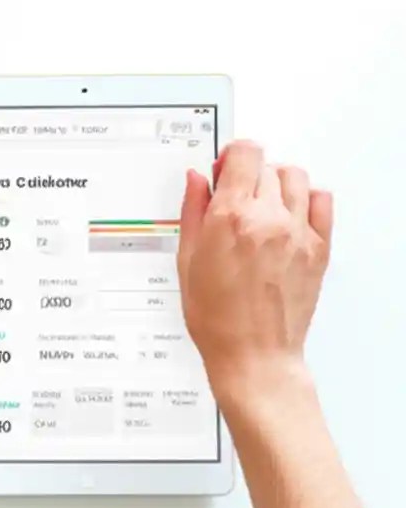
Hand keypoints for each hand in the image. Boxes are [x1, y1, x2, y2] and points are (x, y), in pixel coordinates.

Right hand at [177, 141, 332, 398]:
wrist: (253, 354)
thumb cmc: (216, 318)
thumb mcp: (187, 261)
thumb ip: (192, 213)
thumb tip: (195, 182)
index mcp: (229, 218)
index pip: (243, 154)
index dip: (231, 155)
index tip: (223, 167)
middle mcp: (266, 218)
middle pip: (266, 165)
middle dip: (247, 173)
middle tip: (235, 194)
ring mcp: (297, 232)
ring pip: (294, 177)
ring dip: (276, 181)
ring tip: (262, 203)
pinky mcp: (318, 247)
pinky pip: (321, 201)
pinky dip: (307, 197)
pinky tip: (289, 213)